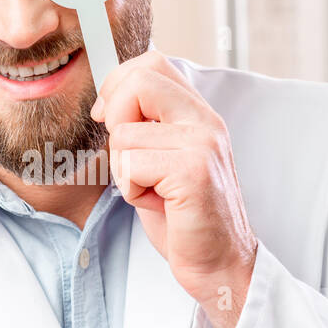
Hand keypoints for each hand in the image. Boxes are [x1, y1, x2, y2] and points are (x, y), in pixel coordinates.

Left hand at [91, 50, 257, 327]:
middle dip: (115, 117)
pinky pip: (131, 163)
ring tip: (152, 191)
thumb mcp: (164, 160)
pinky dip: (131, 190)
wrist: (219, 264)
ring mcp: (202, 144)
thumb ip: (147, 127)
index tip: (108, 117)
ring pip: (124, 134)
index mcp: (198, 114)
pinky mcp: (193, 172)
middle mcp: (205, 121)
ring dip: (123, 170)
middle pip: (138, 81)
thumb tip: (107, 102)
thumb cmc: (184, 217)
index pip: (151, 63)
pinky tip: (156, 203)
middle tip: (127, 155)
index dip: (117, 84)